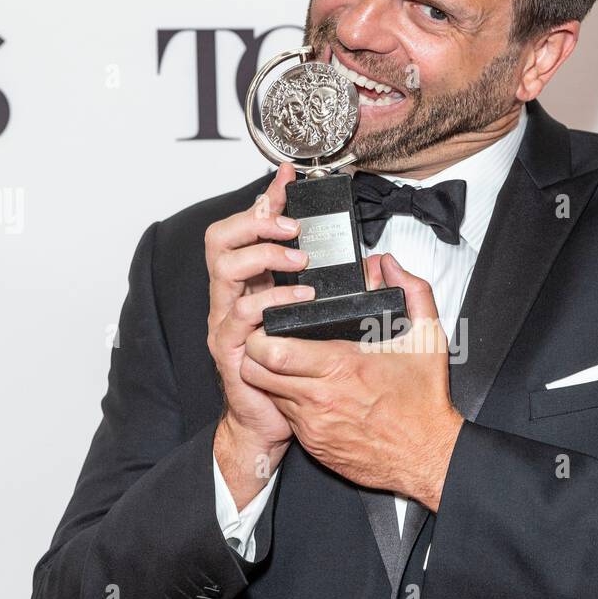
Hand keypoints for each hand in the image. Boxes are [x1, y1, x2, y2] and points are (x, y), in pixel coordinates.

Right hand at [206, 164, 314, 504]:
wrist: (270, 423)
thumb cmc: (296, 372)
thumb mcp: (322, 321)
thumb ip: (341, 289)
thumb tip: (376, 261)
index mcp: (252, 283)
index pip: (252, 229)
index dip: (267, 199)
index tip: (289, 175)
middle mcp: (231, 296)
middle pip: (221, 238)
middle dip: (255, 222)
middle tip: (293, 225)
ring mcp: (225, 321)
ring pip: (225, 268)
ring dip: (264, 257)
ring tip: (301, 260)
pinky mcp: (228, 348)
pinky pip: (242, 314)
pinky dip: (271, 302)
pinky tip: (301, 301)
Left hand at [241, 253, 463, 510]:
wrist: (427, 455)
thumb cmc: (424, 403)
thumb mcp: (427, 339)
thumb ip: (411, 292)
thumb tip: (388, 265)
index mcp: (342, 366)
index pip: (273, 350)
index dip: (260, 334)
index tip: (268, 324)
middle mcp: (320, 397)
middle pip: (256, 371)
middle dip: (253, 353)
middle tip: (266, 341)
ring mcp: (313, 423)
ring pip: (266, 394)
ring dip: (269, 377)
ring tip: (286, 364)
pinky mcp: (313, 443)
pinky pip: (284, 416)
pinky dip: (287, 401)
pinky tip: (306, 390)